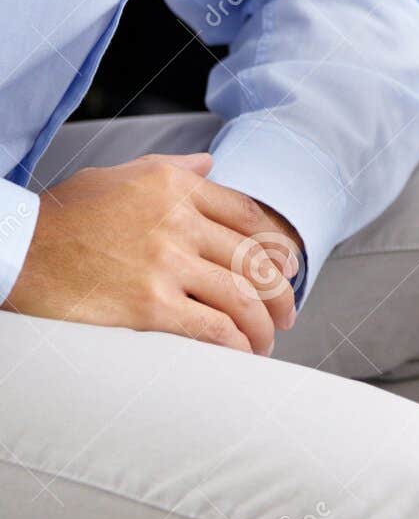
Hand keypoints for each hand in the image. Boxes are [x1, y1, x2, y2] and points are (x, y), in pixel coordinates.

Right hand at [2, 152, 300, 354]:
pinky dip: (235, 344)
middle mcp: (179, 219)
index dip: (278, 246)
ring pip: (240, 295)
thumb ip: (174, 168)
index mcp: (177, 185)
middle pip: (253, 258)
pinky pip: (211, 327)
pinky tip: (242, 354)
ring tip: (267, 340)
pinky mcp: (148, 305)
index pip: (249, 216)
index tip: (291, 268)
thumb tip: (211, 164)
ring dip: (263, 324)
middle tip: (286, 313)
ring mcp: (166, 263)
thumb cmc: (66, 216)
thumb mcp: (122, 175)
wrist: (18, 250)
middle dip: (279, 293)